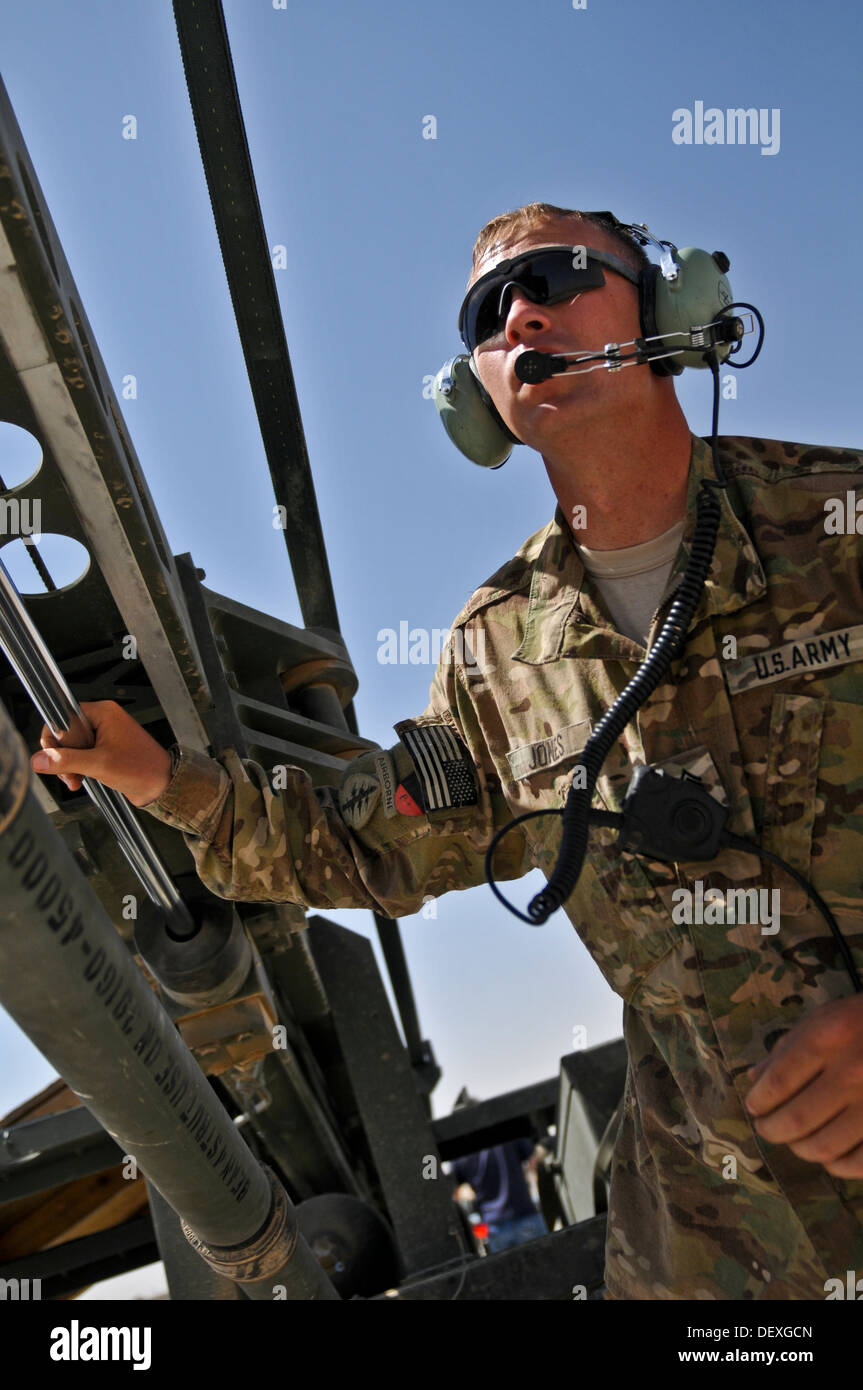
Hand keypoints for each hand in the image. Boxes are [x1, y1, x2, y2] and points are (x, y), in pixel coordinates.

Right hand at [30, 700, 173, 807]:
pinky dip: (78, 768)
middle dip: (63, 757)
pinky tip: (82, 779)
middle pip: (65, 734)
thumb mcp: (98, 764)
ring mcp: (104, 735)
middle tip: (69, 774)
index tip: (55, 756)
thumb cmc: (142, 769)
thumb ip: (66, 760)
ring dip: (69, 766)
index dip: (56, 739)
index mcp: (103, 712)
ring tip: (77, 780)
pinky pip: (81, 755)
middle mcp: (103, 720)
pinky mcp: (105, 750)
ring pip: (71, 747)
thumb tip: (40, 759)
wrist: (162, 785)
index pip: (63, 717)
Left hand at [745, 995, 862, 1177]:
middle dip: (773, 1130)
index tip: (754, 1107)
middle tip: (766, 1128)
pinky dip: (838, 1165)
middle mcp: (853, 1071)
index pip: (779, 1081)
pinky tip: (830, 1157)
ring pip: (824, 1146)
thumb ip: (788, 1046)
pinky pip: (859, 1162)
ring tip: (796, 1142)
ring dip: (801, 1149)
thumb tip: (754, 1078)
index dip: (760, 1101)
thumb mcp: (826, 1017)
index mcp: (829, 1036)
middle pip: (796, 1119)